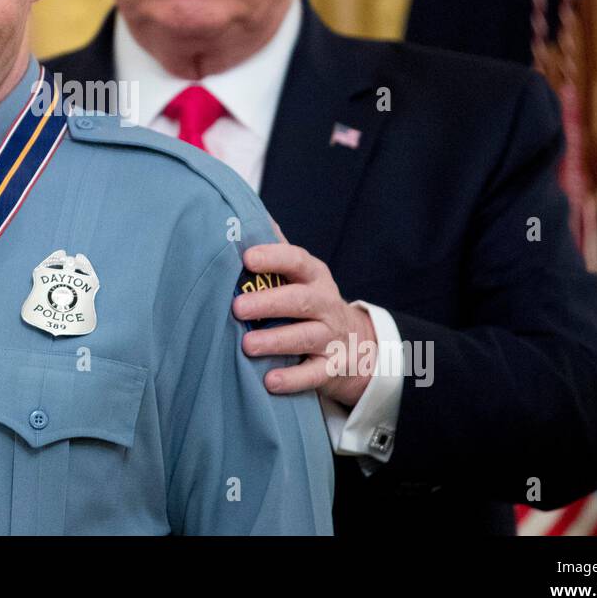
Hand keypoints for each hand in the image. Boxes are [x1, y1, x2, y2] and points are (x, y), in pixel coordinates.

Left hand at [232, 242, 376, 405]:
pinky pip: (313, 374)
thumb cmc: (312, 303)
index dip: (274, 258)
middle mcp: (325, 304)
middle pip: (300, 300)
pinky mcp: (331, 368)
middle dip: (269, 302)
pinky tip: (269, 381)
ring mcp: (330, 337)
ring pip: (305, 337)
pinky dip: (292, 379)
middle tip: (237, 308)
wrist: (359, 345)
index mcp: (314, 277)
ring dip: (275, 341)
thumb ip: (276, 249)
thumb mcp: (302, 275)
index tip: (247, 258)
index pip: (297, 261)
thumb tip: (244, 215)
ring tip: (247, 345)